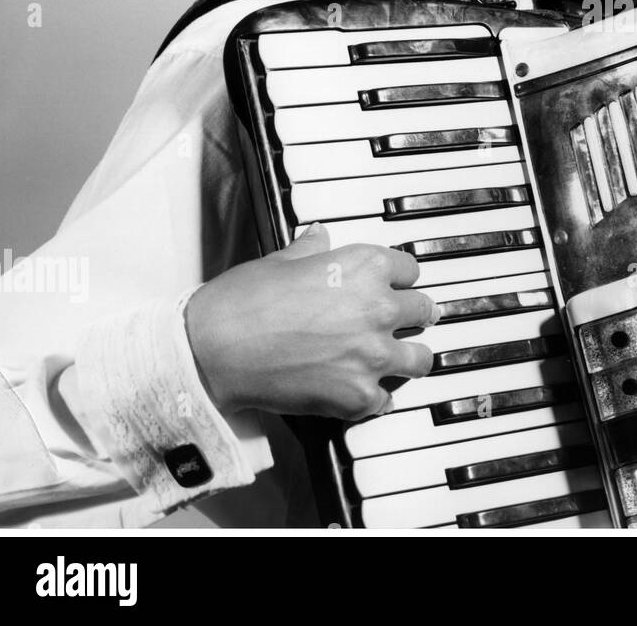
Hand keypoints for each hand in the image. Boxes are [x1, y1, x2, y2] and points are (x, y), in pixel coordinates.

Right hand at [185, 224, 438, 420]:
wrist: (212, 351)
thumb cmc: (242, 302)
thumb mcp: (280, 261)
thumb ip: (311, 250)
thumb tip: (319, 236)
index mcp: (365, 267)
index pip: (410, 269)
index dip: (398, 279)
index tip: (394, 286)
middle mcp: (379, 308)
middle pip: (423, 310)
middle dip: (412, 316)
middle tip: (403, 322)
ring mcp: (372, 355)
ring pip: (421, 358)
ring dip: (408, 358)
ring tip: (398, 360)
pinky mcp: (358, 396)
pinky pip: (387, 400)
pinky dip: (375, 398)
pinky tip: (362, 393)